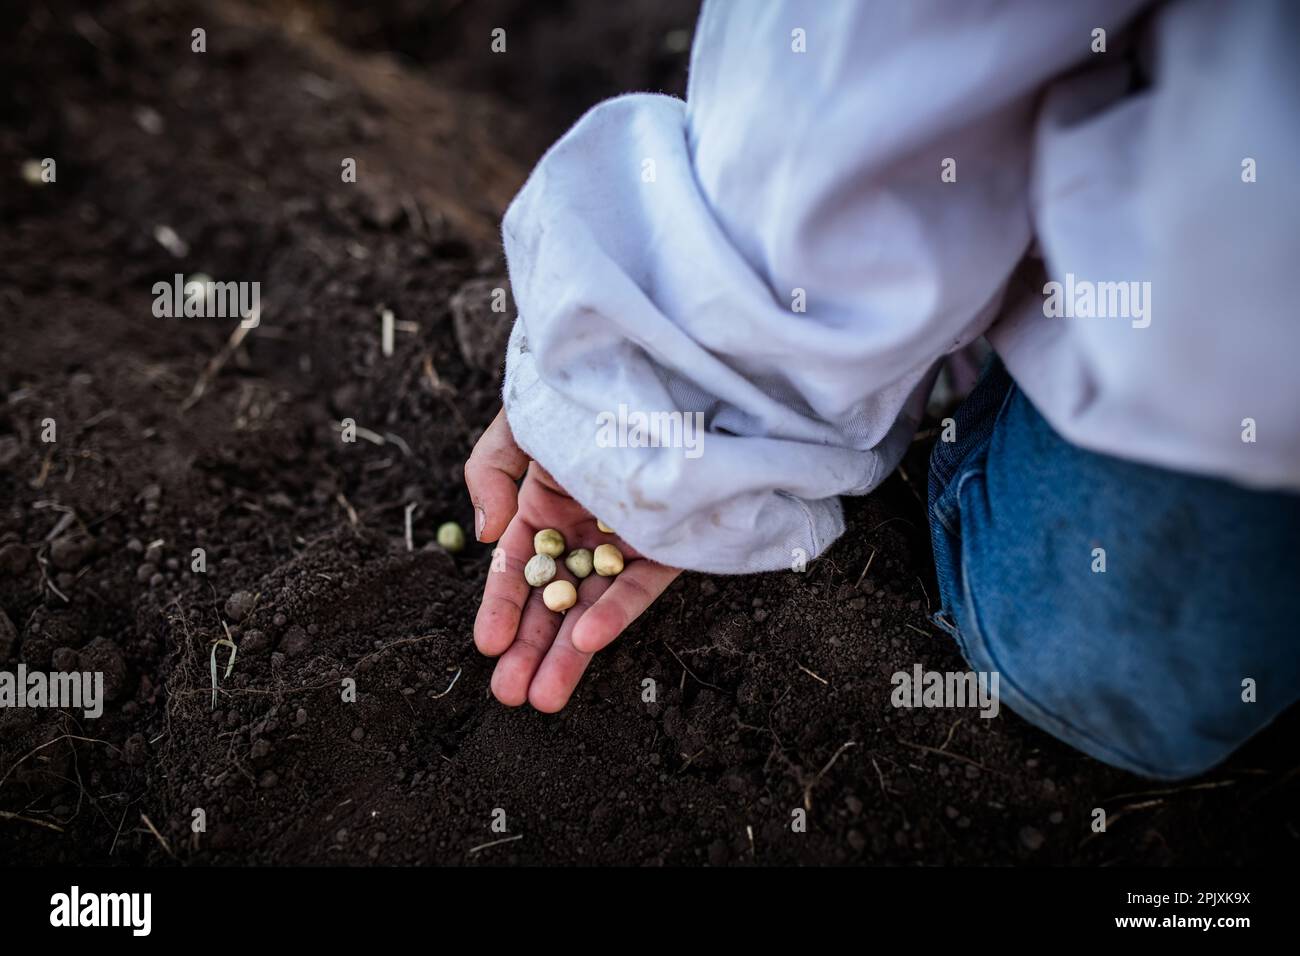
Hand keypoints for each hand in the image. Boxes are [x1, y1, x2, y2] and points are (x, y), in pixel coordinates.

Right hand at [464, 409, 680, 711]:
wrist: (655, 366)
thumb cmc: (574, 389)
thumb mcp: (518, 426)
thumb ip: (490, 475)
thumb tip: (484, 536)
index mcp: (542, 505)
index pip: (517, 569)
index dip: (501, 608)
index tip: (487, 647)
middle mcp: (583, 530)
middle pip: (553, 601)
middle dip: (531, 649)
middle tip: (512, 695)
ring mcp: (626, 541)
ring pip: (593, 605)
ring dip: (569, 652)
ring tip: (545, 696)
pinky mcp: (670, 544)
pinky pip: (641, 584)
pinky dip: (616, 611)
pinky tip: (589, 640)